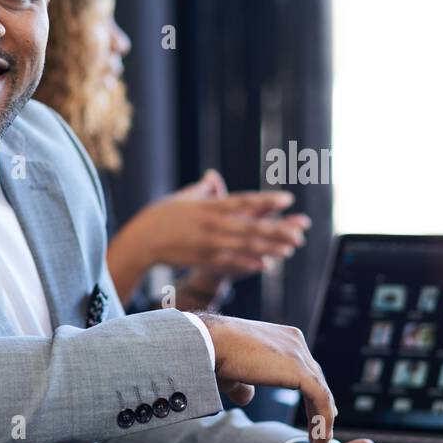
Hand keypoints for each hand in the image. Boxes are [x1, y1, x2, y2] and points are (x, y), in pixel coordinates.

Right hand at [108, 170, 310, 301]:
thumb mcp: (185, 197)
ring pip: (245, 246)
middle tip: (301, 232)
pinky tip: (265, 265)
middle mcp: (212, 224)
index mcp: (210, 206)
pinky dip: (247, 263)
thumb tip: (214, 177)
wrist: (141, 239)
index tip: (288, 198)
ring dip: (270, 248)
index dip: (267, 200)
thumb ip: (204, 189)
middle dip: (278, 229)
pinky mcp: (202, 259)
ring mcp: (208, 243)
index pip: (244, 201)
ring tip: (291, 249)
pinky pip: (229, 262)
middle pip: (251, 226)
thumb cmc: (162, 215)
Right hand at [200, 314, 336, 442]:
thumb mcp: (234, 374)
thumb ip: (245, 386)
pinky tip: (318, 440)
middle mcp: (295, 342)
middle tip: (322, 433)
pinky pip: (321, 398)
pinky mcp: (299, 369)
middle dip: (321, 408)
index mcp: (283, 338)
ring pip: (321, 391)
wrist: (210, 343)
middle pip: (316, 379)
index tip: (313, 415)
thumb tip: (248, 398)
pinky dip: (322, 420)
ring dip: (323, 420)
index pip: (304, 369)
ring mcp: (299, 354)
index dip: (311, 394)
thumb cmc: (215, 355)